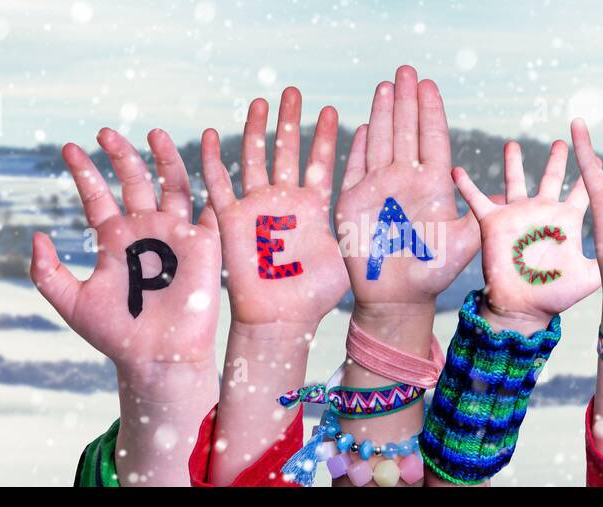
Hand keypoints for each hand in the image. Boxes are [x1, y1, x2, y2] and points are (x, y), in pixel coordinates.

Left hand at [31, 128, 221, 381]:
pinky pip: (209, 206)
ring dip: (164, 158)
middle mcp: (145, 231)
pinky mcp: (203, 245)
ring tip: (152, 132)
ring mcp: (175, 235)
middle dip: (120, 155)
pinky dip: (211, 180)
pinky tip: (208, 153)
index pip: (97, 197)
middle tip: (104, 132)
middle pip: (134, 181)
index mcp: (114, 240)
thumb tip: (37, 236)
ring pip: (172, 185)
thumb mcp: (72, 303)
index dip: (83, 172)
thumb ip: (47, 272)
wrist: (159, 357)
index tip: (68, 149)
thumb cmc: (117, 335)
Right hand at [201, 87, 348, 328]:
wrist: (282, 318)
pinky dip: (213, 160)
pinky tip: (213, 134)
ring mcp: (257, 208)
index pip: (319, 162)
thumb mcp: (348, 253)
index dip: (323, 137)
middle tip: (294, 91)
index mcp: (313, 207)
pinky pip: (219, 185)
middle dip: (289, 121)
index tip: (329, 110)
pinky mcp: (232, 220)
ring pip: (255, 159)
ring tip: (262, 101)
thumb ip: (361, 223)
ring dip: (258, 130)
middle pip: (286, 151)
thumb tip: (390, 208)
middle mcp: (284, 202)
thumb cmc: (317, 295)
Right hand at [335, 65, 478, 310]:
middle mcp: (406, 179)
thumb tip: (512, 195)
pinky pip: (357, 165)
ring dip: (383, 113)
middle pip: (405, 131)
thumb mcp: (465, 241)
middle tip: (407, 70)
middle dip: (406, 100)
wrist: (397, 297)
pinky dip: (359, 145)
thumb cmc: (433, 272)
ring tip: (386, 85)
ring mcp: (379, 187)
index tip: (429, 85)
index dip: (430, 112)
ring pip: (382, 140)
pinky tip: (362, 122)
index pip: (432, 138)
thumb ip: (483, 214)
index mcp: (433, 184)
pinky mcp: (354, 200)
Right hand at [452, 140, 599, 326]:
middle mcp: (543, 212)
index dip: (590, 173)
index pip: (582, 190)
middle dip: (556, 159)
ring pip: (515, 181)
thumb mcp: (589, 276)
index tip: (598, 154)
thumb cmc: (556, 294)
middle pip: (551, 177)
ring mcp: (518, 216)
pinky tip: (456, 169)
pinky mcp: (494, 223)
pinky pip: (477, 200)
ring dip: (513, 163)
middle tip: (561, 141)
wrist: (522, 307)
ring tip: (511, 145)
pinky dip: (467, 185)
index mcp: (567, 220)